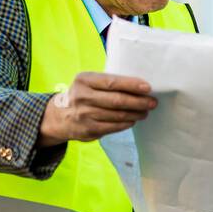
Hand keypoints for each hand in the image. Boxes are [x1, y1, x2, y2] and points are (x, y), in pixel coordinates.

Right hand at [38, 71, 155, 145]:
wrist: (60, 117)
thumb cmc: (83, 95)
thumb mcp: (88, 82)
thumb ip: (108, 82)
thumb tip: (139, 86)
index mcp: (84, 80)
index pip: (112, 82)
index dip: (131, 85)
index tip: (148, 87)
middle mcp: (82, 97)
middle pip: (117, 101)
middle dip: (139, 102)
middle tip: (152, 102)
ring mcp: (84, 115)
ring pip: (118, 116)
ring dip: (136, 114)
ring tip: (145, 111)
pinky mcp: (88, 130)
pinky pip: (114, 127)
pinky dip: (127, 123)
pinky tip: (133, 120)